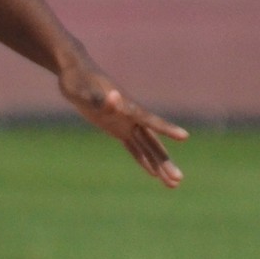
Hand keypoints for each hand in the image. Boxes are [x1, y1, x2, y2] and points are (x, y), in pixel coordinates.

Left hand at [58, 62, 188, 188]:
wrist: (75, 74)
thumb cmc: (78, 80)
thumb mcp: (84, 91)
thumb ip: (100, 99)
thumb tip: (114, 97)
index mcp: (127, 107)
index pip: (150, 120)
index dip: (166, 128)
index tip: (185, 136)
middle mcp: (131, 117)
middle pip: (153, 142)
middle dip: (165, 161)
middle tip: (179, 179)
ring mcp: (126, 123)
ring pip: (147, 148)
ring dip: (159, 165)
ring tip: (173, 184)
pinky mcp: (117, 128)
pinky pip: (134, 148)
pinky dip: (143, 160)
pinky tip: (153, 173)